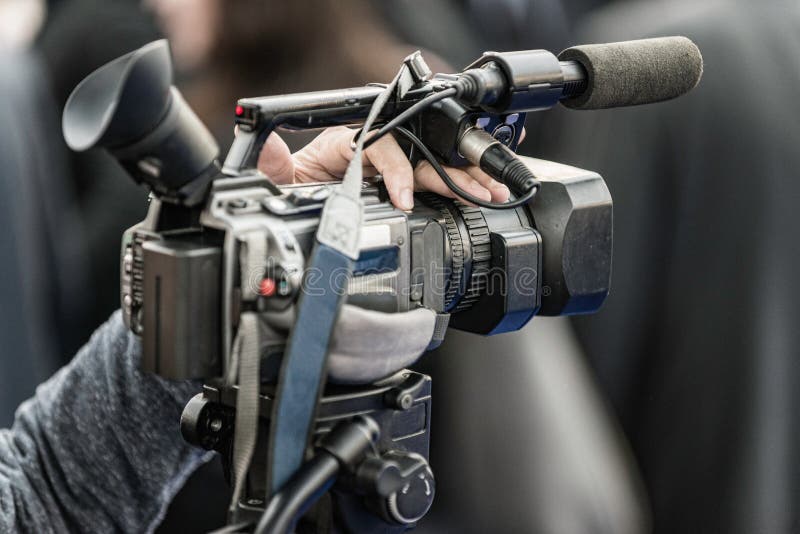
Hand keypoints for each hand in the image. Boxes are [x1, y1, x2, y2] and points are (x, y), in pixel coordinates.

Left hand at [256, 126, 511, 209]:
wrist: (302, 203)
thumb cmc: (297, 185)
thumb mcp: (284, 179)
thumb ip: (274, 164)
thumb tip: (265, 143)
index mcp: (349, 143)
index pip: (382, 146)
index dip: (397, 171)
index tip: (405, 198)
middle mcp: (375, 151)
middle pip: (420, 153)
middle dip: (451, 172)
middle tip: (476, 191)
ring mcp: (391, 167)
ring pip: (433, 166)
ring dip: (464, 179)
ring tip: (490, 193)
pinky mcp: (402, 182)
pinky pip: (432, 182)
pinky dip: (459, 188)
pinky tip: (482, 196)